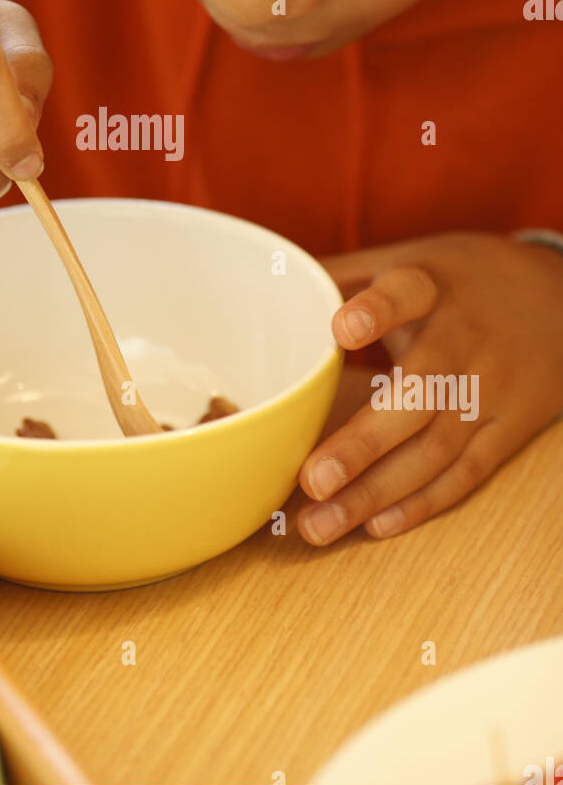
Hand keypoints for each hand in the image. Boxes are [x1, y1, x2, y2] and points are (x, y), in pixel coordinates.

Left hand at [296, 232, 562, 544]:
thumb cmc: (461, 280)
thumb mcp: (411, 259)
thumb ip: (344, 276)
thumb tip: (273, 287)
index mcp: (434, 286)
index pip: (407, 293)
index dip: (377, 310)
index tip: (341, 330)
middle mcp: (466, 339)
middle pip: (419, 393)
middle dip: (364, 441)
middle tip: (312, 479)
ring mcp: (492, 388)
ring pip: (436, 447)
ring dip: (377, 491)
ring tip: (320, 524)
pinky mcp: (511, 427)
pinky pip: (466, 472)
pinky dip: (422, 502)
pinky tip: (375, 525)